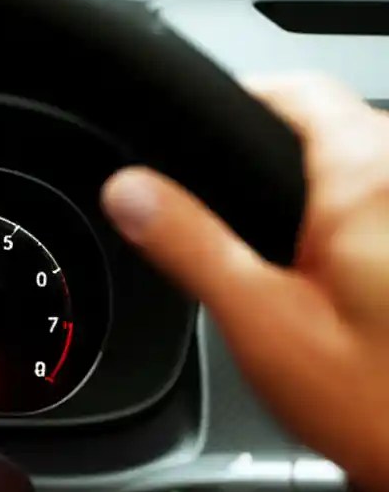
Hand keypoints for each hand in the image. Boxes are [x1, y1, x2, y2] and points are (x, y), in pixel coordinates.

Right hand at [101, 72, 388, 491]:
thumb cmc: (381, 404)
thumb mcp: (261, 322)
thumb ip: (188, 244)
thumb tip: (128, 191)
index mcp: (368, 178)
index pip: (295, 88)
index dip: (235, 99)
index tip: (194, 132)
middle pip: (328, 124)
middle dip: (270, 156)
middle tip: (227, 213)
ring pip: (359, 166)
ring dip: (313, 192)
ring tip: (278, 254)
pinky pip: (379, 207)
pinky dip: (345, 222)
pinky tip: (328, 279)